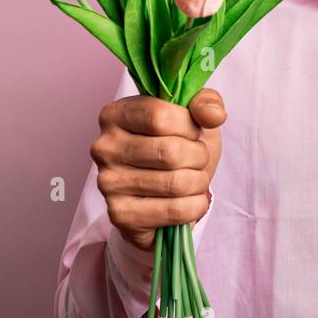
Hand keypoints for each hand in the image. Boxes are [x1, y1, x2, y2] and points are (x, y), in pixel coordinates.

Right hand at [92, 87, 225, 252]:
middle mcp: (104, 148)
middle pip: (170, 152)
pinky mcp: (120, 214)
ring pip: (176, 183)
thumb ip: (206, 103)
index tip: (193, 132)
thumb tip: (213, 115)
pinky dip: (196, 205)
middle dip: (199, 157)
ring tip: (194, 179)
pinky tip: (190, 200)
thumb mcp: (194, 116)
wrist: (168, 193)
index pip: (160, 116)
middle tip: (197, 159)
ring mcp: (108, 183)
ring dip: (199, 182)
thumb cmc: (178, 147)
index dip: (189, 126)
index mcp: (115, 115)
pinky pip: (175, 211)